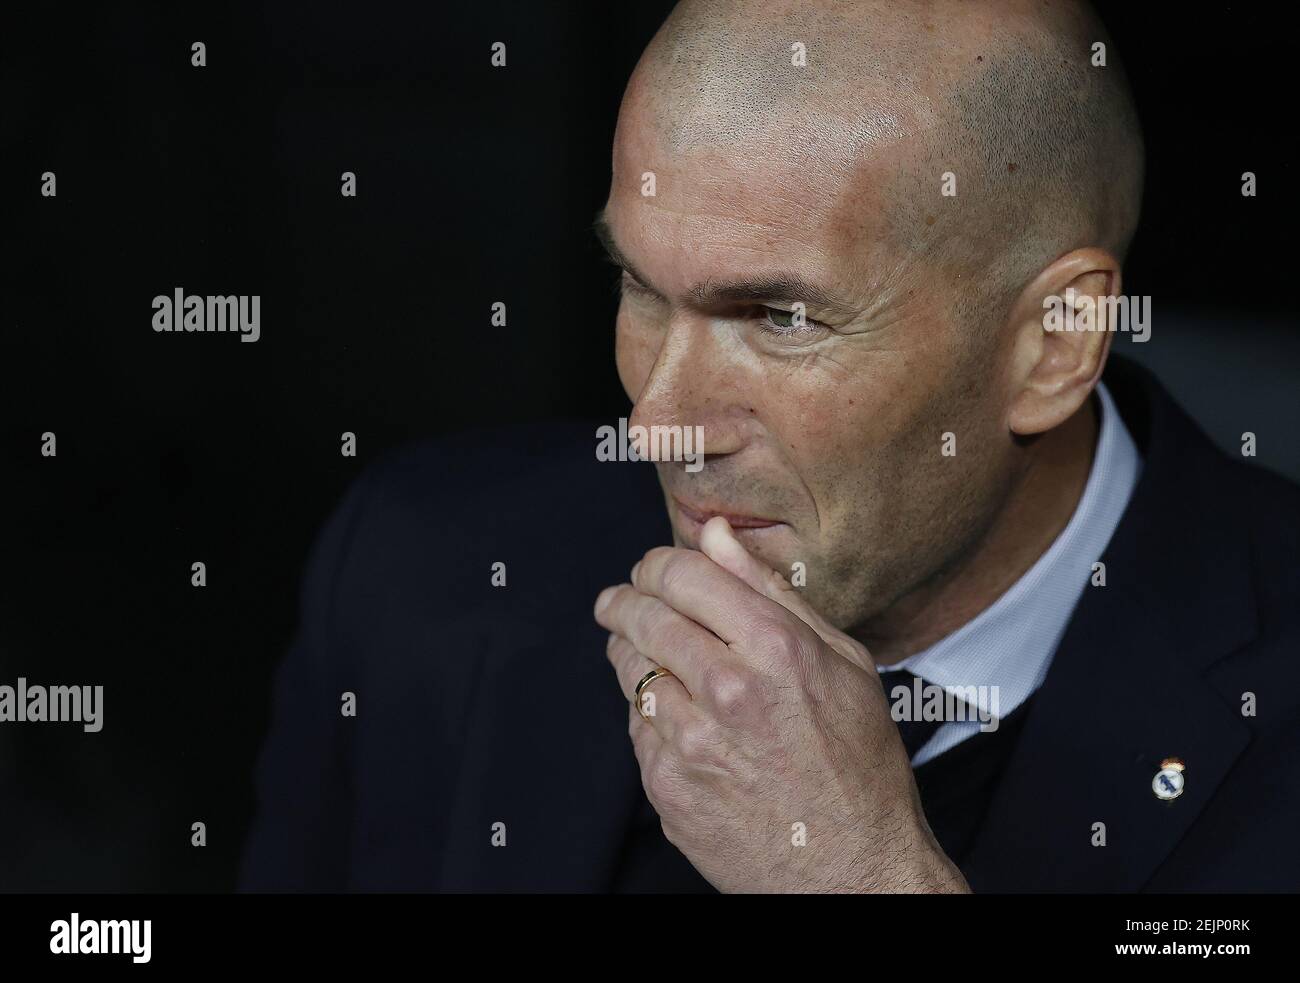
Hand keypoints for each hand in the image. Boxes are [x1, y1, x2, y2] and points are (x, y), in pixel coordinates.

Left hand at [594, 516, 969, 892]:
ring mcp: (691, 743)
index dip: (656, 564)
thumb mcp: (843, 663)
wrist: (853, 871)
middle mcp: (728, 690)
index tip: (651, 569)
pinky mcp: (667, 787)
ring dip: (626, 648)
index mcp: (776, 649)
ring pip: (628, 668)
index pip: (683, 574)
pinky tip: (673, 713)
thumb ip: (771, 591)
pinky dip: (647, 710)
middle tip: (618, 599)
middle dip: (624, 599)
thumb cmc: (857, 766)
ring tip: (636, 645)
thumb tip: (714, 534)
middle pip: (643, 615)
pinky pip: (637, 726)